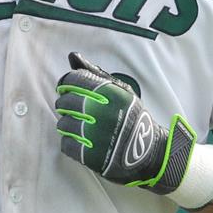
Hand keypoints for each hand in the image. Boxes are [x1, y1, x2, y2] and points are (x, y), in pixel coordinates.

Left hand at [53, 52, 196, 195]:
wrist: (148, 151)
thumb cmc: (132, 116)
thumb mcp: (120, 90)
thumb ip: (94, 73)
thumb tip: (72, 56)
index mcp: (110, 93)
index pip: (73, 80)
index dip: (67, 84)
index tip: (69, 89)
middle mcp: (102, 112)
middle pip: (65, 102)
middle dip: (66, 104)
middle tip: (75, 109)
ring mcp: (96, 135)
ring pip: (63, 124)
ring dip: (68, 124)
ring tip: (80, 126)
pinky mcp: (91, 156)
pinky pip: (66, 144)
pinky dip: (70, 142)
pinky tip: (81, 140)